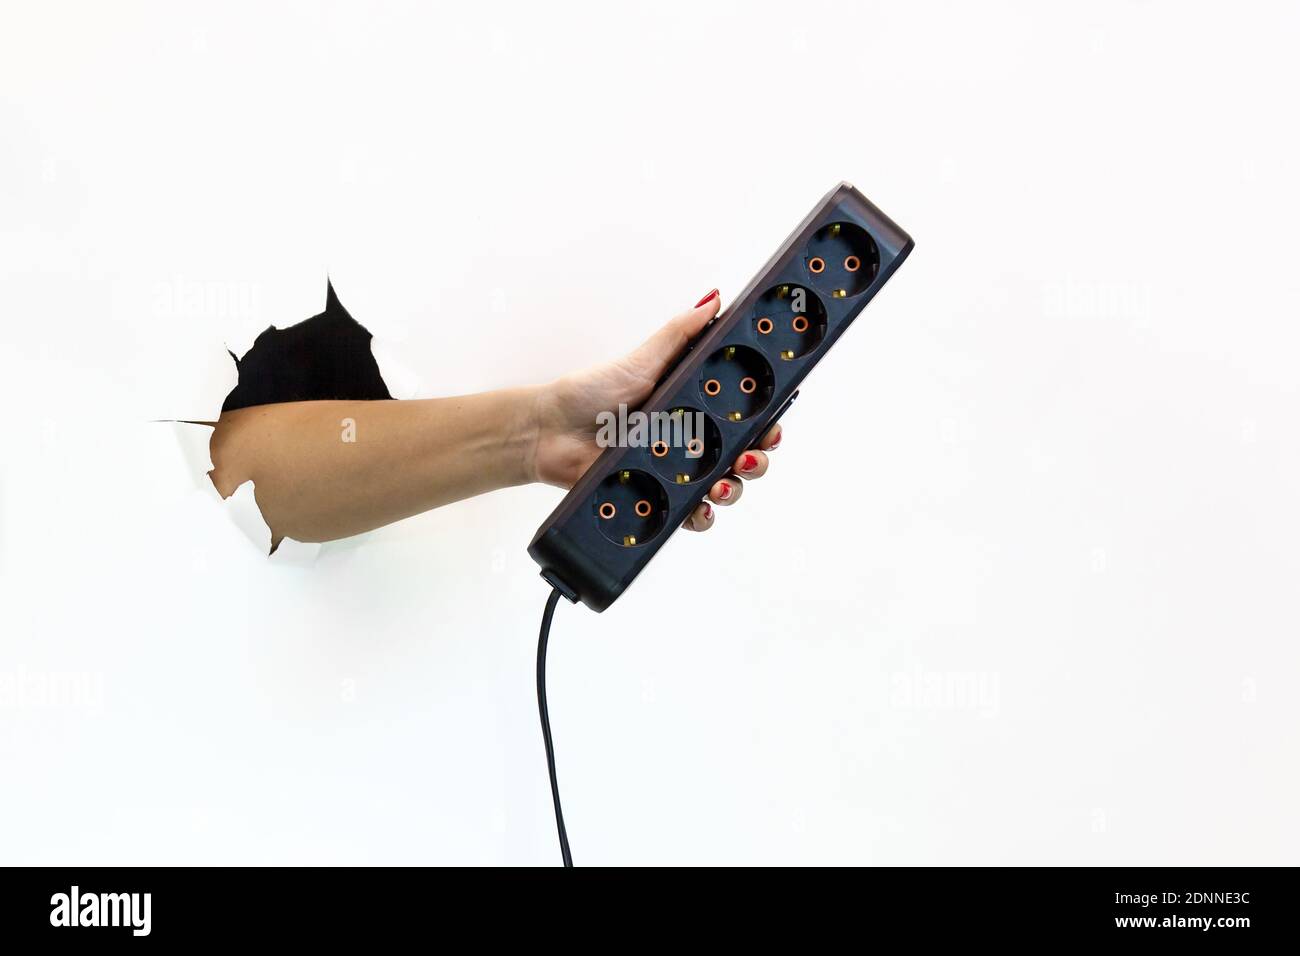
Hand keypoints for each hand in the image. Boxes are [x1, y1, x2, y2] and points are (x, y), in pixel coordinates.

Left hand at [529, 289, 783, 531]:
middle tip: (750, 456)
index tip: (773, 423)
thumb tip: (713, 300)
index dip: (766, 422)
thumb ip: (680, 334)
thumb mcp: (641, 360)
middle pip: (743, 454)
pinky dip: (701, 516)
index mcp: (694, 405)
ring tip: (721, 484)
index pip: (745, 415)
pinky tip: (700, 510)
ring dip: (733, 488)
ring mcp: (676, 471)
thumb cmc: (589, 393)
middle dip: (757, 459)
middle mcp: (691, 439)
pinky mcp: (657, 498)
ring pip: (723, 487)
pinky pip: (689, 514)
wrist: (547, 431)